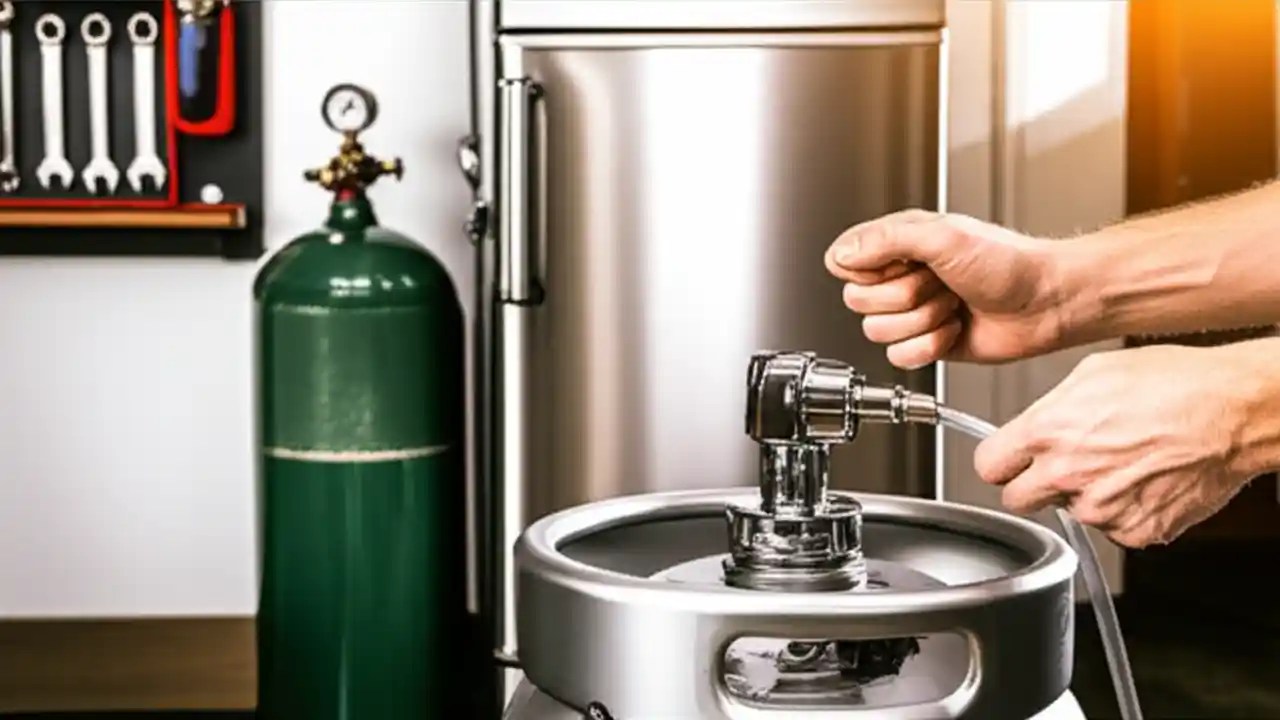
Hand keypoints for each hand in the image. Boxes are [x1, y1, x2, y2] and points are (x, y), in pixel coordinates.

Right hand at [824, 210, 1069, 368]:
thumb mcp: (942, 237)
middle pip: (858, 302)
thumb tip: (840, 254)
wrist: (1045, 302)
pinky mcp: (925, 342)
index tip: (902, 264)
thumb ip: (884, 240)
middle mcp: (900, 277)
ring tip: (952, 305)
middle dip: (904, 298)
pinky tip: (954, 328)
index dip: (868, 271)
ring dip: (922, 322)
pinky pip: (899, 357)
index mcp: (899, 244)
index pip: (845, 263)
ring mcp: (912, 311)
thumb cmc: (1008, 263)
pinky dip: (929, 347)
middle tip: (939, 283)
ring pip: (877, 332)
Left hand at [973, 345, 1255, 547]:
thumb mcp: (1093, 374)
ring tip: (1122, 462)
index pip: (988, 466)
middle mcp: (1067, 475)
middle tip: (1062, 466)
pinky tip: (1144, 480)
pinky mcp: (1137, 530)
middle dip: (1032, 485)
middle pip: (1016, 499)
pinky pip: (1113, 527)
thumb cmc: (1175, 383)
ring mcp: (1102, 508)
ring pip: (1070, 512)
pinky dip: (1124, 510)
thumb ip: (1050, 409)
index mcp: (1047, 432)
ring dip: (1085, 495)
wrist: (1235, 410)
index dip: (1001, 462)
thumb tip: (1034, 425)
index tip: (1009, 460)